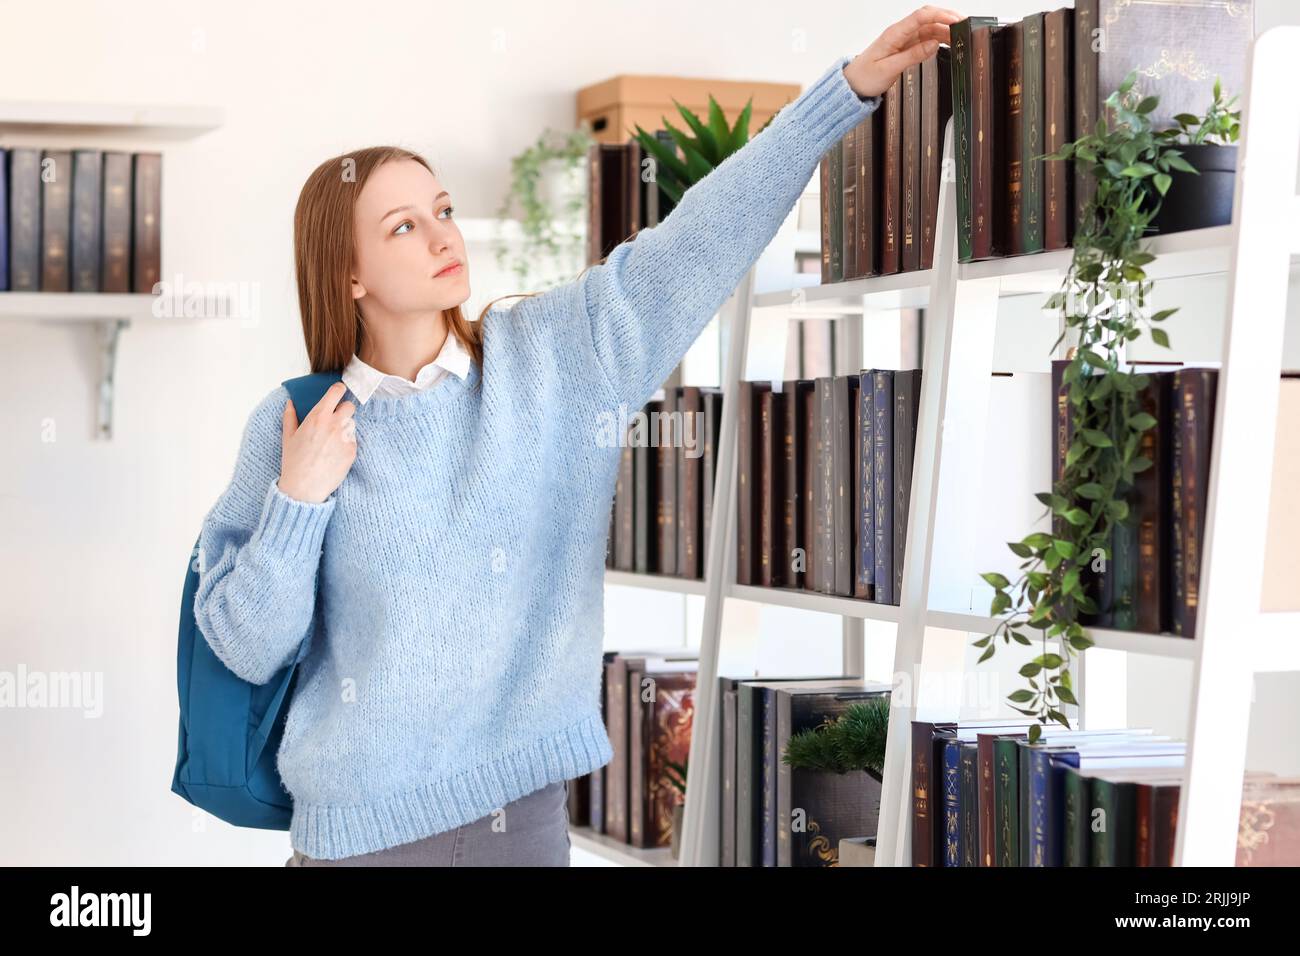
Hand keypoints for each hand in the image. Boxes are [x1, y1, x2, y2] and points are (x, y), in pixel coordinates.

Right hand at [276, 382, 357, 503]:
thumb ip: (290, 416)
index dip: (339, 390)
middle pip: (350, 406)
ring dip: (345, 427)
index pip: (337, 392)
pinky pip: (354, 440)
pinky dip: (347, 443)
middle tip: (335, 419)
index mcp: (318, 416)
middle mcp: (335, 424)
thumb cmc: (294, 462)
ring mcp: (346, 437)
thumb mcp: (288, 436)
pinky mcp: (353, 451)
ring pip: (352, 424)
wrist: (305, 487)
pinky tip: (335, 453)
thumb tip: (290, 402)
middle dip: (343, 410)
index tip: (339, 391)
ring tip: (332, 440)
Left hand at [843, 6, 963, 98]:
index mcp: (894, 33)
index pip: (921, 16)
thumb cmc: (865, 76)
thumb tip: (934, 45)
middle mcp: (900, 33)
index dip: (941, 15)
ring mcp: (904, 39)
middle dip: (948, 20)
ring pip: (930, 29)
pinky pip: (926, 39)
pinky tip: (948, 44)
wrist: (853, 84)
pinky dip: (939, 40)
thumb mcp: (889, 69)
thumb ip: (912, 56)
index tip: (956, 21)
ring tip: (960, 38)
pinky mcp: (906, 47)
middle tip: (965, 28)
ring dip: (946, 31)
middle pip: (929, 18)